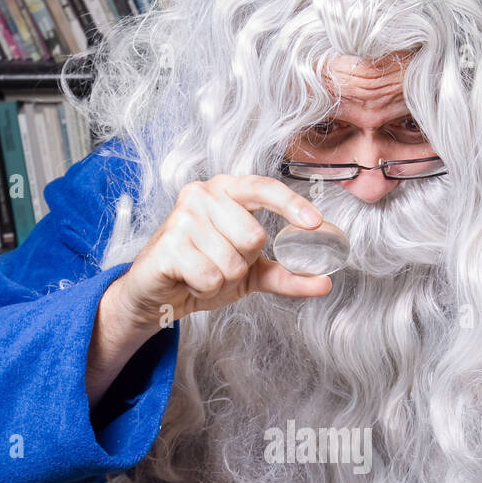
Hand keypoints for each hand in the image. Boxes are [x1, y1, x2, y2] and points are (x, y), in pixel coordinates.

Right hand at [119, 173, 331, 329]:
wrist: (157, 295)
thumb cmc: (201, 272)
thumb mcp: (249, 273)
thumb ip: (286, 275)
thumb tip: (324, 281)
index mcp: (226, 191)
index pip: (264, 188)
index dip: (291, 204)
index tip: (315, 223)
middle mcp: (203, 194)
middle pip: (254, 236)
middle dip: (243, 263)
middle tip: (219, 263)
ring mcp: (183, 216)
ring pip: (232, 262)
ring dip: (222, 280)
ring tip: (202, 272)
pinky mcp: (169, 244)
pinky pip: (210, 277)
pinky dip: (204, 289)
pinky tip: (189, 280)